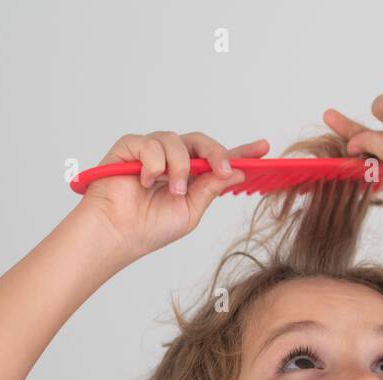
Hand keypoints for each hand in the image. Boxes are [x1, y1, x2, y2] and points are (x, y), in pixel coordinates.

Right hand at [77, 131, 268, 263]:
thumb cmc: (150, 228)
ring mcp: (151, 152)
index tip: (264, 148)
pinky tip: (146, 181)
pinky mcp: (130, 147)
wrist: (118, 234)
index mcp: (189, 176)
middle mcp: (172, 160)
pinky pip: (150, 144)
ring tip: (172, 190)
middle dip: (215, 153)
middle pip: (200, 141)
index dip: (240, 153)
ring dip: (179, 168)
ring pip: (176, 141)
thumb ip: (211, 189)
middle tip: (223, 170)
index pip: (217, 159)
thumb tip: (235, 173)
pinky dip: (153, 164)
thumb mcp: (191, 211)